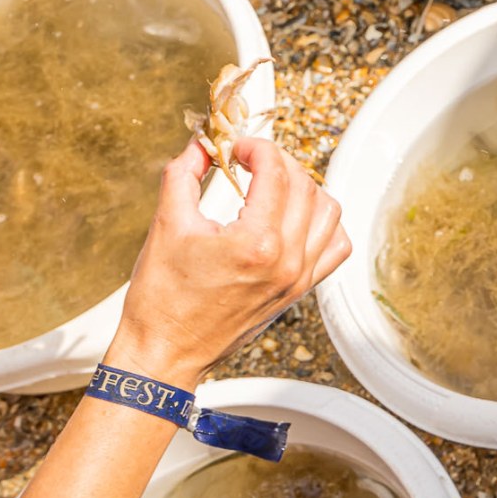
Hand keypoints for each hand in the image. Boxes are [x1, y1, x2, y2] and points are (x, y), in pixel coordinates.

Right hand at [107, 137, 349, 384]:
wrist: (165, 353)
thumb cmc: (161, 300)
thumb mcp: (166, 226)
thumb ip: (183, 175)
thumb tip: (201, 144)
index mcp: (256, 243)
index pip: (276, 173)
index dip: (257, 148)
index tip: (237, 146)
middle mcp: (288, 261)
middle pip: (305, 186)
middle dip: (278, 163)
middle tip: (250, 160)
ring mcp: (299, 278)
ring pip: (329, 212)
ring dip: (304, 189)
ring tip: (273, 185)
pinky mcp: (300, 290)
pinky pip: (335, 246)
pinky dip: (324, 223)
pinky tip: (295, 217)